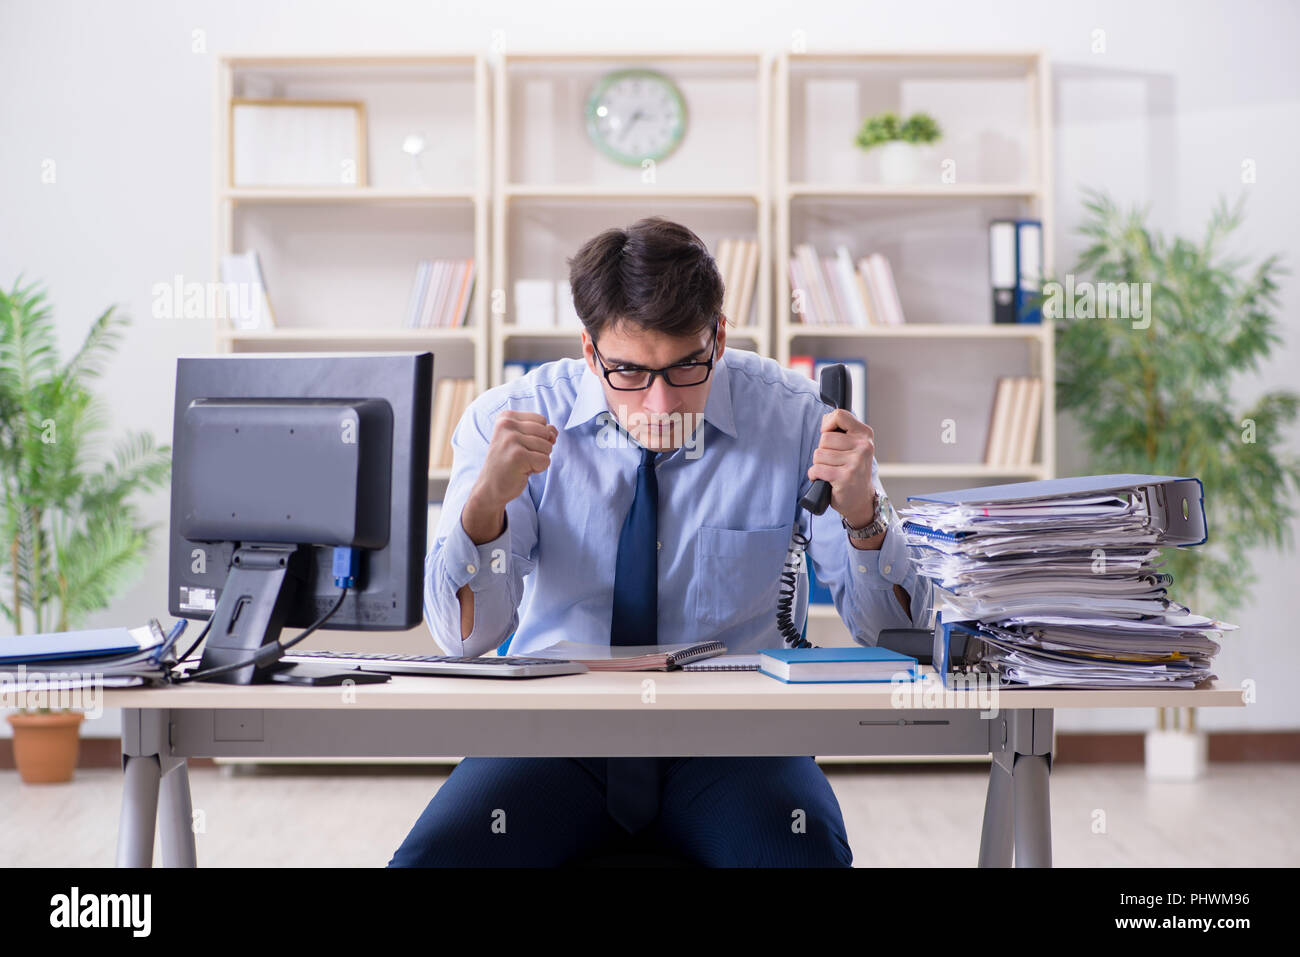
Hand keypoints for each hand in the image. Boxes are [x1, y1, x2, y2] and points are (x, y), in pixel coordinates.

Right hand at [469, 410, 556, 512]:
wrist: (490, 487)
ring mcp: (511, 439)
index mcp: (506, 417)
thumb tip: (554, 432)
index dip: (538, 436)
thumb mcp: (523, 440)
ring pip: (547, 446)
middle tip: (521, 457)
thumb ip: (541, 431)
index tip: (520, 446)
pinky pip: (545, 460)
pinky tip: (522, 471)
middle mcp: (506, 424)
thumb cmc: (508, 462)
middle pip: (546, 432)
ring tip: (521, 464)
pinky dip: (538, 469)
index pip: (542, 420)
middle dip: (540, 448)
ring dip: (538, 459)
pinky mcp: (518, 455)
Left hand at [806, 408, 876, 527]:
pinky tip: (825, 479)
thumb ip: (841, 430)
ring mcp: (855, 462)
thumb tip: (825, 420)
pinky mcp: (845, 477)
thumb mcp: (853, 445)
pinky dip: (815, 475)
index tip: (829, 436)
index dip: (827, 425)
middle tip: (834, 462)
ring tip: (832, 471)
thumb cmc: (852, 470)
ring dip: (819, 464)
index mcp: (865, 435)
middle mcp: (863, 447)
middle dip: (823, 451)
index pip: (839, 415)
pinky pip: (816, 469)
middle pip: (824, 438)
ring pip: (819, 454)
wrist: (861, 499)